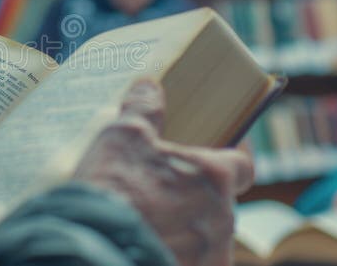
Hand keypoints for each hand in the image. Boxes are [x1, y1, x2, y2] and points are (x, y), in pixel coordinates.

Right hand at [74, 80, 253, 265]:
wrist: (93, 248)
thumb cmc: (113, 189)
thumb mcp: (122, 136)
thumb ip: (143, 109)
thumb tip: (150, 86)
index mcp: (214, 177)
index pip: (243, 164)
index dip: (231, 155)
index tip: (218, 149)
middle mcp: (221, 219)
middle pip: (218, 202)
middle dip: (194, 195)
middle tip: (163, 188)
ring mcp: (209, 256)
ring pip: (204, 236)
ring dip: (184, 227)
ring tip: (149, 220)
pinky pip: (190, 259)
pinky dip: (173, 251)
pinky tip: (147, 243)